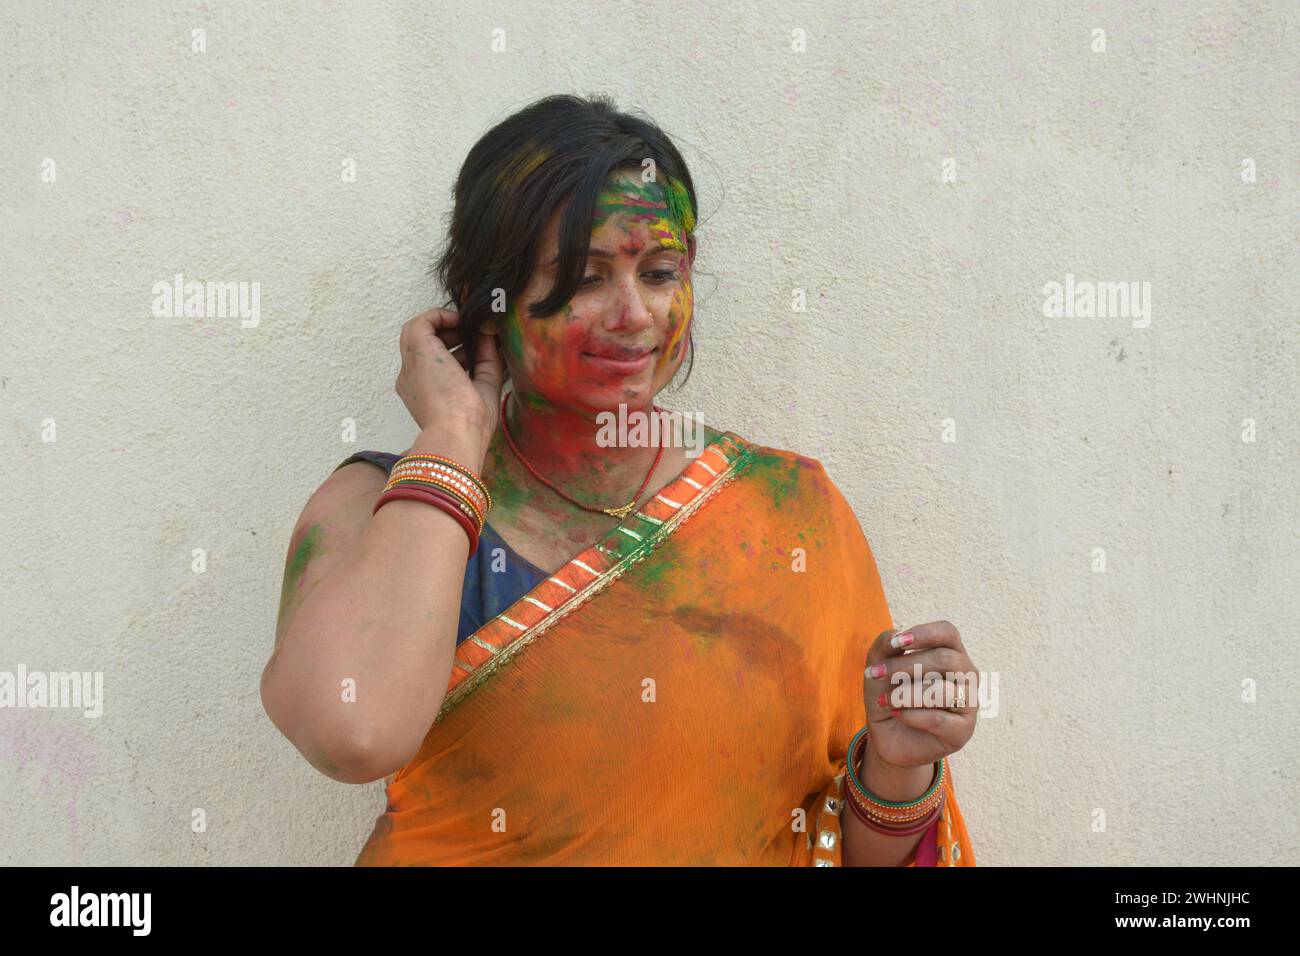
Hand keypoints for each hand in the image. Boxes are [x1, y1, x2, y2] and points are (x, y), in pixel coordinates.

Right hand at [394, 308, 503, 447]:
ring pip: (418, 333)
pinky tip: (461, 322)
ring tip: (468, 327)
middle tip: (477, 337)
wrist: (455, 432)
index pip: (435, 366)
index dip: (456, 352)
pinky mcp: (416, 349)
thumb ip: (486, 360)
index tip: (479, 350)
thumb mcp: (484, 388)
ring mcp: (410, 364)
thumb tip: (489, 336)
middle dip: (451, 337)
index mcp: (423, 394)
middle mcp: (411, 378)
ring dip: (443, 324)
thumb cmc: (469, 423)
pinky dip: (441, 315)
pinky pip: (421, 322)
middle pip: (425, 348)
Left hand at [861, 621, 977, 771]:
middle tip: (875, 673)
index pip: (948, 632)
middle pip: (945, 659)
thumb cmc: (889, 692)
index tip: (896, 643)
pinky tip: (896, 713)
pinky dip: (910, 715)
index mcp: (952, 652)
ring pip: (941, 691)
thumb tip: (896, 638)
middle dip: (904, 666)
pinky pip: (937, 719)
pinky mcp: (963, 730)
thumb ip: (886, 645)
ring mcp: (969, 703)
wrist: (887, 733)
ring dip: (904, 694)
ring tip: (885, 700)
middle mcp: (967, 675)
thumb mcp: (879, 664)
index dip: (923, 634)